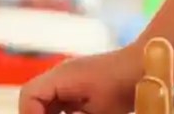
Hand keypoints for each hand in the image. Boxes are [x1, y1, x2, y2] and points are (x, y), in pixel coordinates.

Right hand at [19, 45, 147, 113]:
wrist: (145, 65)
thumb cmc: (125, 86)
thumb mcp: (101, 112)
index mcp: (60, 78)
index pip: (29, 95)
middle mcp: (58, 76)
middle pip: (32, 98)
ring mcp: (67, 79)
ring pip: (43, 100)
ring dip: (46, 113)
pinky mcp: (77, 85)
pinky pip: (58, 101)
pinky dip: (58, 113)